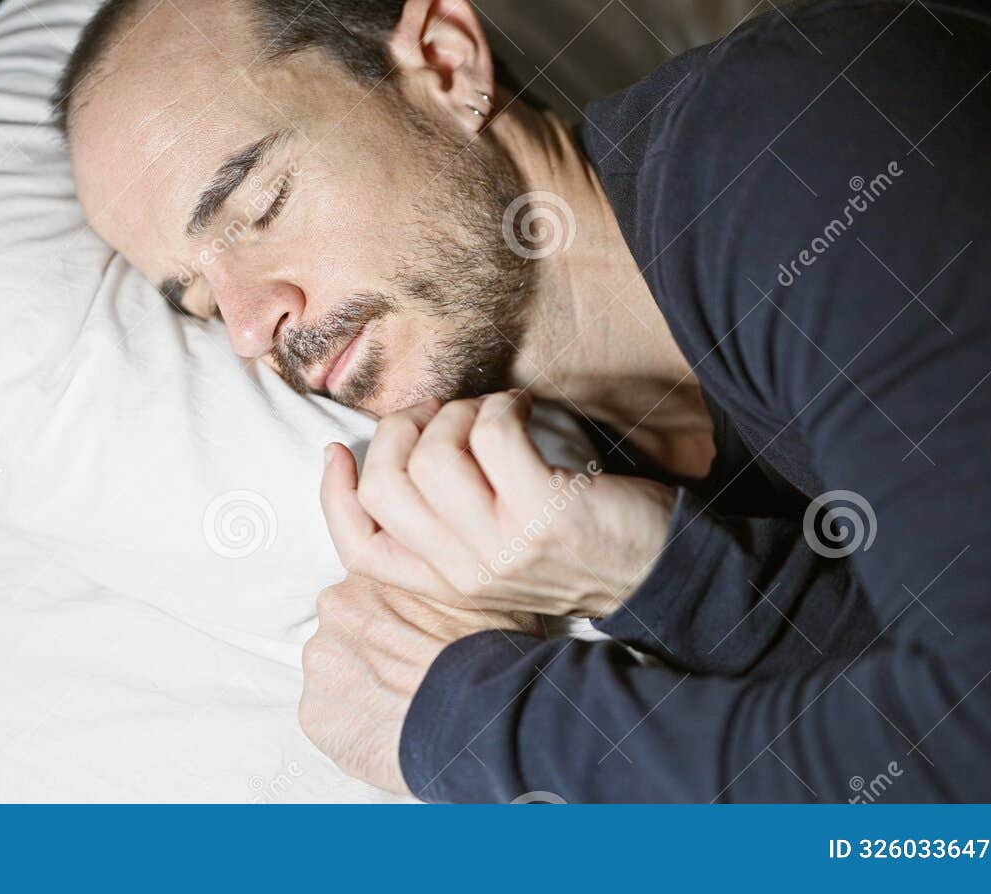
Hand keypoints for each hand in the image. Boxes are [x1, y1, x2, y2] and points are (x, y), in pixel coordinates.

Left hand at [298, 572, 538, 793]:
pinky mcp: (315, 714)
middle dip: (374, 650)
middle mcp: (335, 610)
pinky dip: (353, 726)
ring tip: (403, 702)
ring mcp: (321, 662)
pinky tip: (387, 730)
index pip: (369, 593)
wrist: (478, 715)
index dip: (394, 619)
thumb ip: (435, 578)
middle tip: (410, 672)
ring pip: (336, 673)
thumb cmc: (483, 652)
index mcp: (370, 574)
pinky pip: (330, 718)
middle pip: (348, 631)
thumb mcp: (471, 589)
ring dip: (362, 686)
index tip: (415, 638)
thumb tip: (445, 573)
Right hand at [321, 390, 675, 616]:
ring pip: (433, 457)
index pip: (359, 548)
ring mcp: (502, 546)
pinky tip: (524, 408)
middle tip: (439, 411)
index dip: (333, 494)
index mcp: (444, 585)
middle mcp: (465, 574)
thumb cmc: (573, 546)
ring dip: (457, 412)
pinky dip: (502, 406)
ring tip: (490, 410)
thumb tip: (388, 454)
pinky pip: (491, 434)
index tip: (339, 449)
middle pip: (386, 489)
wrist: (657, 572)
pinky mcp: (541, 513)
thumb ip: (444, 525)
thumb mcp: (495, 552)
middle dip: (401, 430)